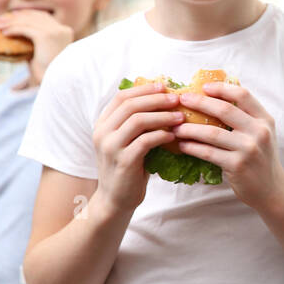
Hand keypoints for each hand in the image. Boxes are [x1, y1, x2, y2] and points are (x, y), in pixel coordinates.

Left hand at [0, 10, 75, 89]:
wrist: (54, 81)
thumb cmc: (48, 71)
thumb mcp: (44, 51)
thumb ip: (35, 41)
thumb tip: (17, 32)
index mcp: (64, 31)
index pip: (44, 16)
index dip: (28, 14)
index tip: (14, 14)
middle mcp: (61, 29)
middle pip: (35, 17)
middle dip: (17, 17)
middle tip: (2, 20)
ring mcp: (55, 32)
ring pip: (28, 22)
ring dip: (12, 23)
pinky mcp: (45, 36)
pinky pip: (25, 30)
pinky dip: (13, 30)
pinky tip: (4, 33)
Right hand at [93, 81, 182, 212]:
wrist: (116, 198)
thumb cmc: (129, 166)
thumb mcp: (129, 140)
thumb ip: (138, 123)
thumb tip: (165, 100)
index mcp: (102, 124)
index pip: (121, 97)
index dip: (143, 89)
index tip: (164, 86)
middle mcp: (102, 133)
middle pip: (130, 105)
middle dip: (156, 99)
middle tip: (177, 98)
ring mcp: (111, 147)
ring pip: (138, 120)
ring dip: (163, 116)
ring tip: (180, 117)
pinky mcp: (124, 161)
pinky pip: (145, 141)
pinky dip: (162, 135)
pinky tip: (174, 135)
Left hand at [170, 82, 283, 210]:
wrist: (271, 189)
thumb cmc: (260, 158)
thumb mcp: (261, 134)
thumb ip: (246, 117)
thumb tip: (215, 98)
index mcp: (265, 120)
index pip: (243, 95)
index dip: (222, 88)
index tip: (204, 87)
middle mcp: (259, 132)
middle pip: (225, 110)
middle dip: (200, 102)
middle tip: (182, 100)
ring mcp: (249, 149)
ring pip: (212, 133)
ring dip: (190, 128)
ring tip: (176, 127)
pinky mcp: (237, 165)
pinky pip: (208, 153)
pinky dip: (193, 147)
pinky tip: (183, 145)